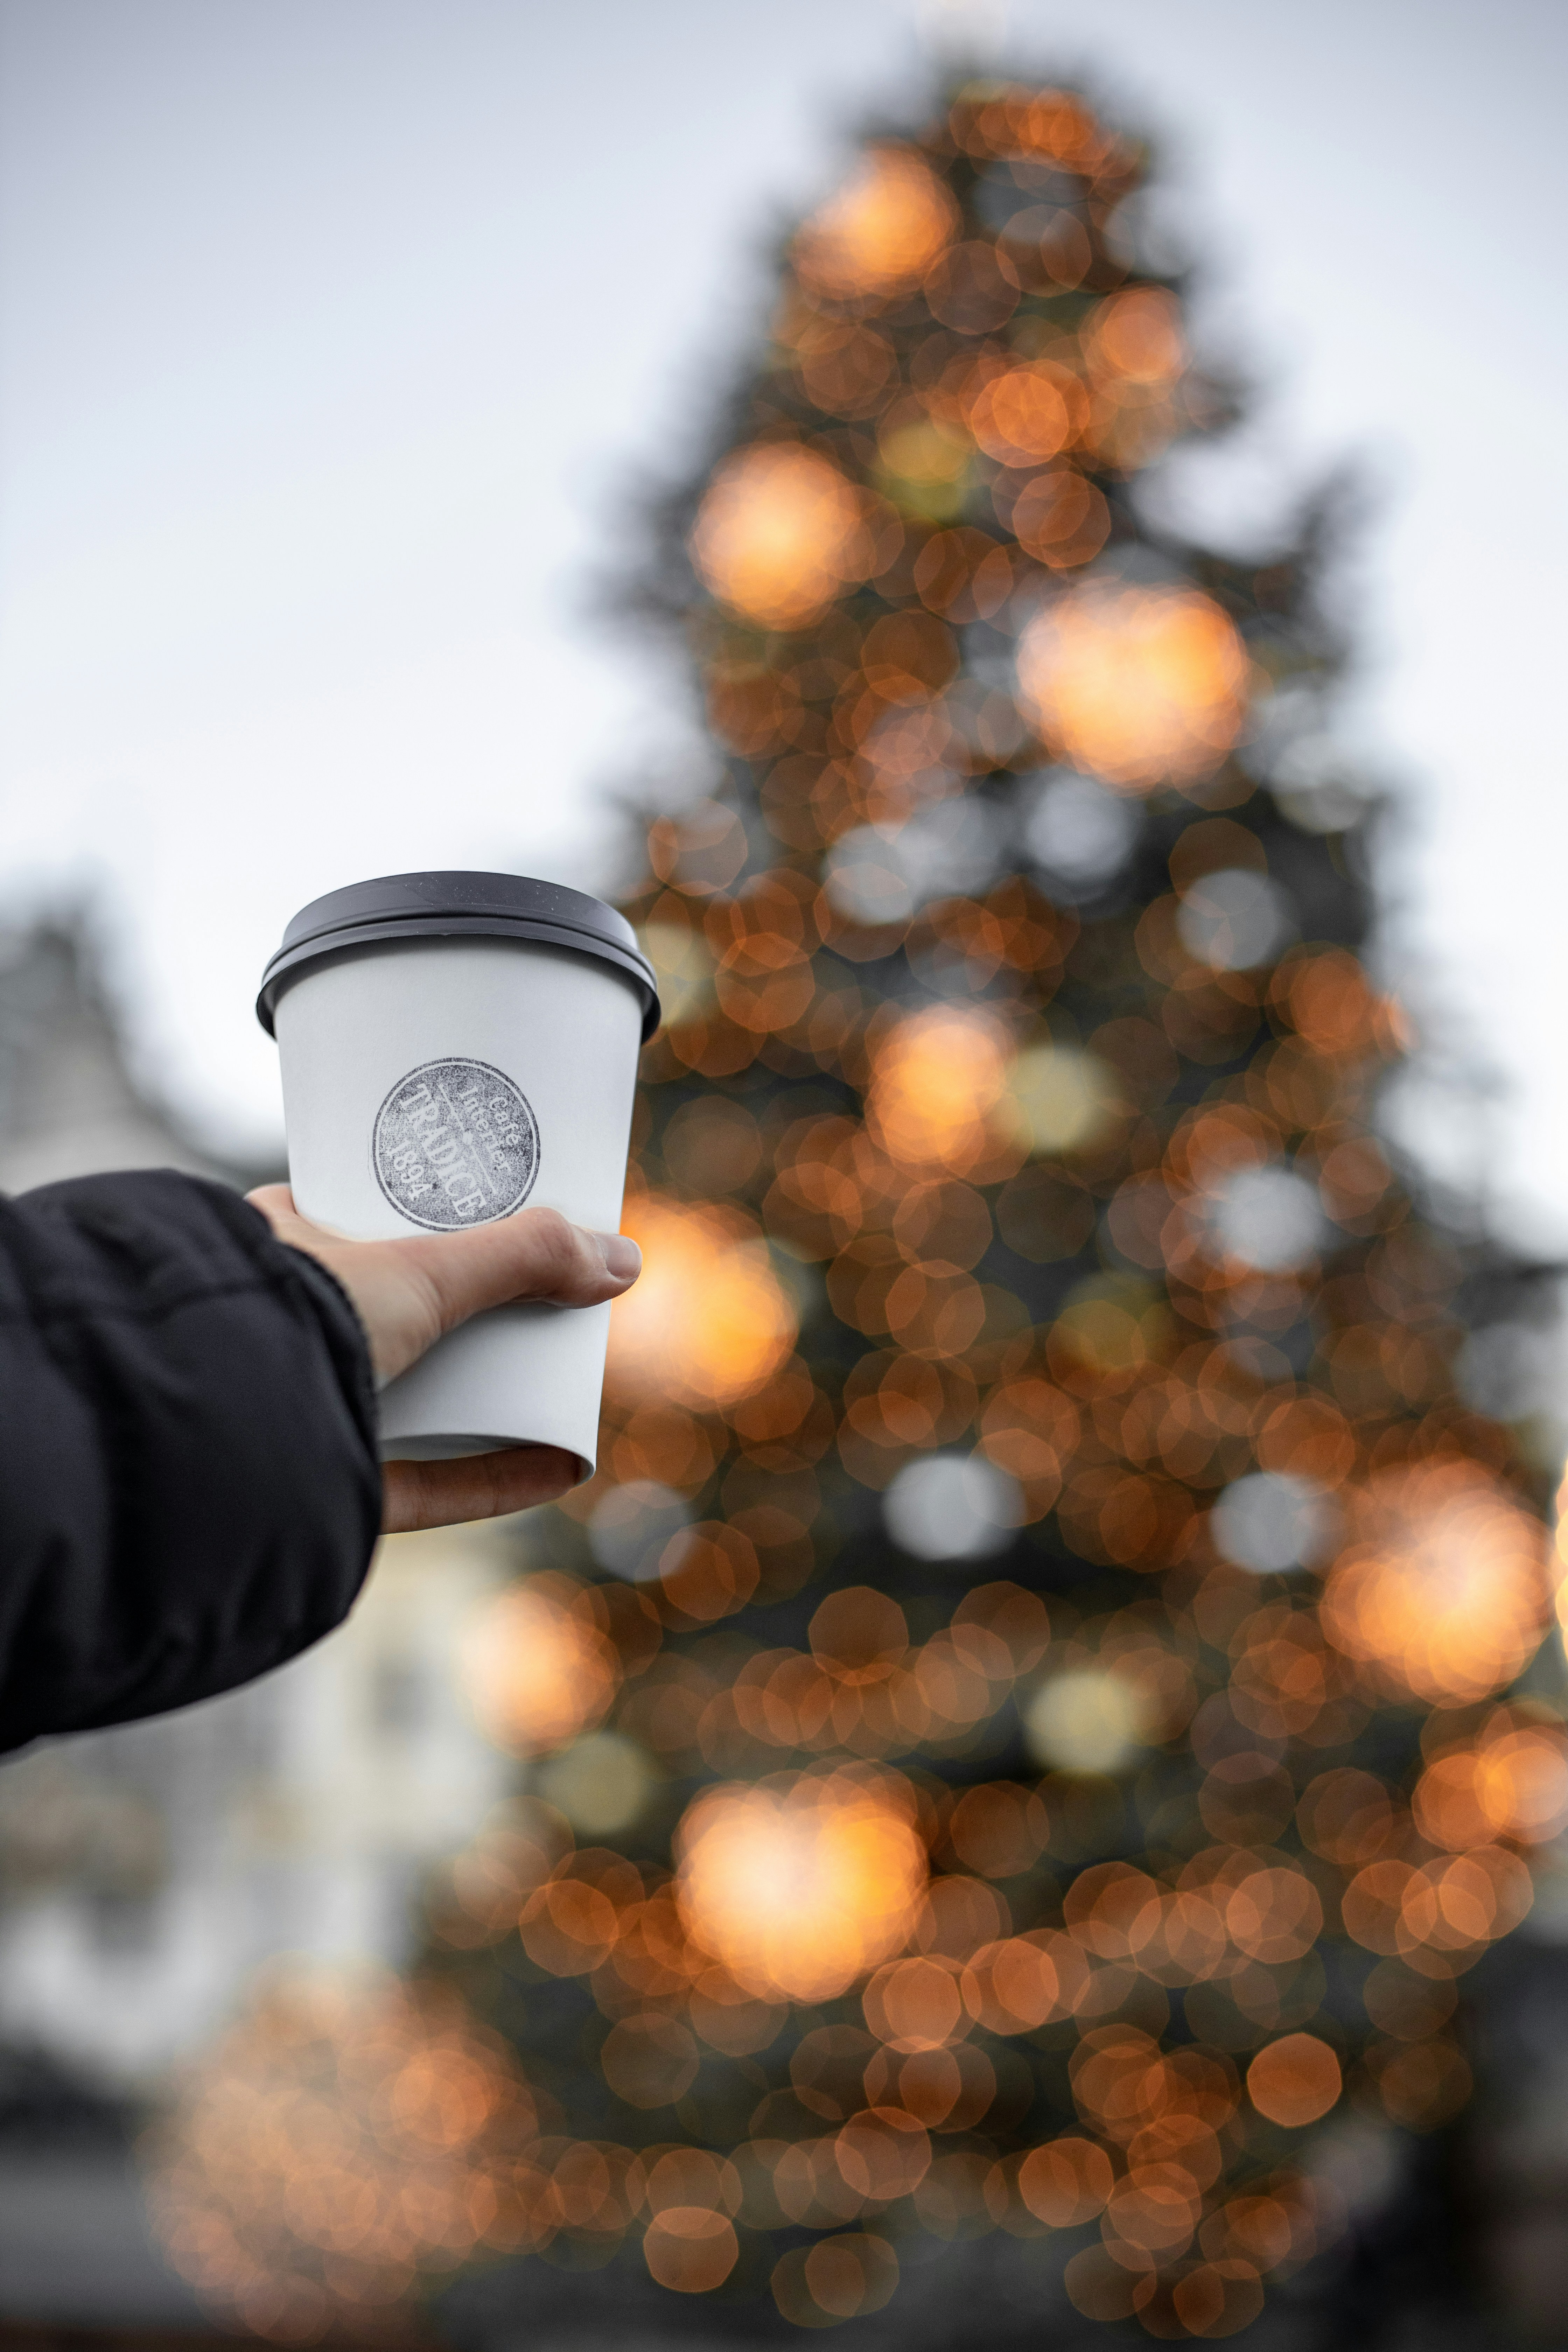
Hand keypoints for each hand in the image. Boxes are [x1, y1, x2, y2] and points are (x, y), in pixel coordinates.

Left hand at [246, 1185, 639, 1534]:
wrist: (205, 1434)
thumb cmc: (290, 1320)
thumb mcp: (417, 1271)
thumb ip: (520, 1258)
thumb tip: (620, 1260)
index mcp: (272, 1255)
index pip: (352, 1222)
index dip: (425, 1218)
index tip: (497, 1212)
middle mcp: (281, 1333)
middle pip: (396, 1319)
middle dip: (473, 1314)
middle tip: (551, 1293)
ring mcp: (302, 1416)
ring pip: (411, 1404)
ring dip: (489, 1393)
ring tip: (564, 1371)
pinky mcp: (325, 1494)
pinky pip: (424, 1485)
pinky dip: (493, 1476)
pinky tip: (561, 1463)